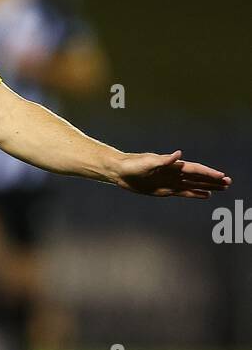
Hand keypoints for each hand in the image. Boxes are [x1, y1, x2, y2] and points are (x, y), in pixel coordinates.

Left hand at [114, 150, 230, 198]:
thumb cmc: (134, 164)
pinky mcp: (164, 190)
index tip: (222, 176)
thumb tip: (179, 154)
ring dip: (207, 187)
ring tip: (221, 189)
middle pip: (198, 177)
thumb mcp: (148, 162)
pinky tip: (205, 195)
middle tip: (228, 183)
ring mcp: (170, 182)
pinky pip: (183, 192)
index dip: (209, 173)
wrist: (121, 171)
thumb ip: (164, 160)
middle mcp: (174, 173)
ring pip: (194, 185)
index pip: (195, 170)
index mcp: (173, 166)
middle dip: (213, 180)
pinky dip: (195, 193)